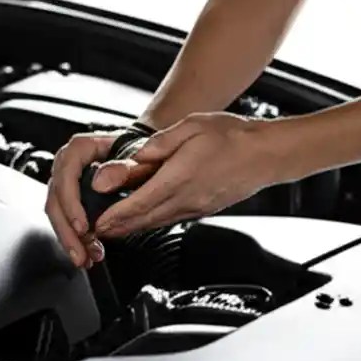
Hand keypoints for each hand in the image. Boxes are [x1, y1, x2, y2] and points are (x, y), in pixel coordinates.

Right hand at [46, 131, 157, 267]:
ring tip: (86, 258)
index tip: (83, 226)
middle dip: (67, 230)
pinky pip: (66, 220)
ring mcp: (69, 183)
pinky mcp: (73, 200)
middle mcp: (70, 165)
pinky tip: (88, 252)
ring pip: (58, 213)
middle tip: (80, 252)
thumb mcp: (142, 159)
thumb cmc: (146, 156)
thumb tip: (100, 184)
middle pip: (56, 198)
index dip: (70, 202)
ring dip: (70, 239)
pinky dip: (76, 239)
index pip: (66, 173)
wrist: (149, 161)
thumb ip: (125, 169)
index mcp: (82, 148)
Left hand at [93, 112, 288, 237]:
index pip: (140, 201)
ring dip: (131, 229)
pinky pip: (170, 219)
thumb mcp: (193, 126)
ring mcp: (195, 207)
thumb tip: (138, 154)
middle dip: (116, 228)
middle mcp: (186, 197)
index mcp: (180, 176)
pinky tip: (140, 223)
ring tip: (110, 231)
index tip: (98, 222)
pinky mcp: (202, 209)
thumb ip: (161, 143)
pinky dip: (150, 224)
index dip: (116, 215)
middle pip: (143, 219)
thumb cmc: (233, 137)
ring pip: (156, 223)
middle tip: (94, 233)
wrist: (266, 154)